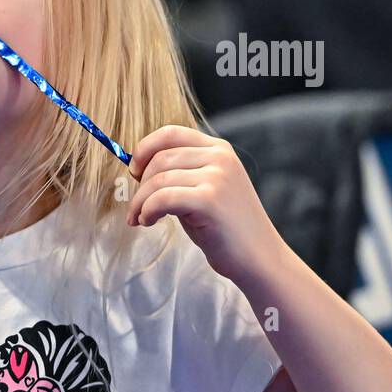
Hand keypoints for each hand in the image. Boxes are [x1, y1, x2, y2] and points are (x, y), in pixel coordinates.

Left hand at [124, 124, 284, 284]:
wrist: (257, 258)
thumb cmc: (223, 227)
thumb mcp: (203, 189)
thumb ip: (179, 172)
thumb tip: (137, 165)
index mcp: (219, 149)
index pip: (170, 133)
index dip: (144, 150)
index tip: (134, 172)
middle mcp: (220, 158)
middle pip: (160, 158)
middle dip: (140, 185)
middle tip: (136, 208)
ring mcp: (218, 177)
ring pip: (158, 180)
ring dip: (140, 202)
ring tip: (140, 218)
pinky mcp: (210, 200)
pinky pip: (162, 198)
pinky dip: (147, 210)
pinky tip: (147, 222)